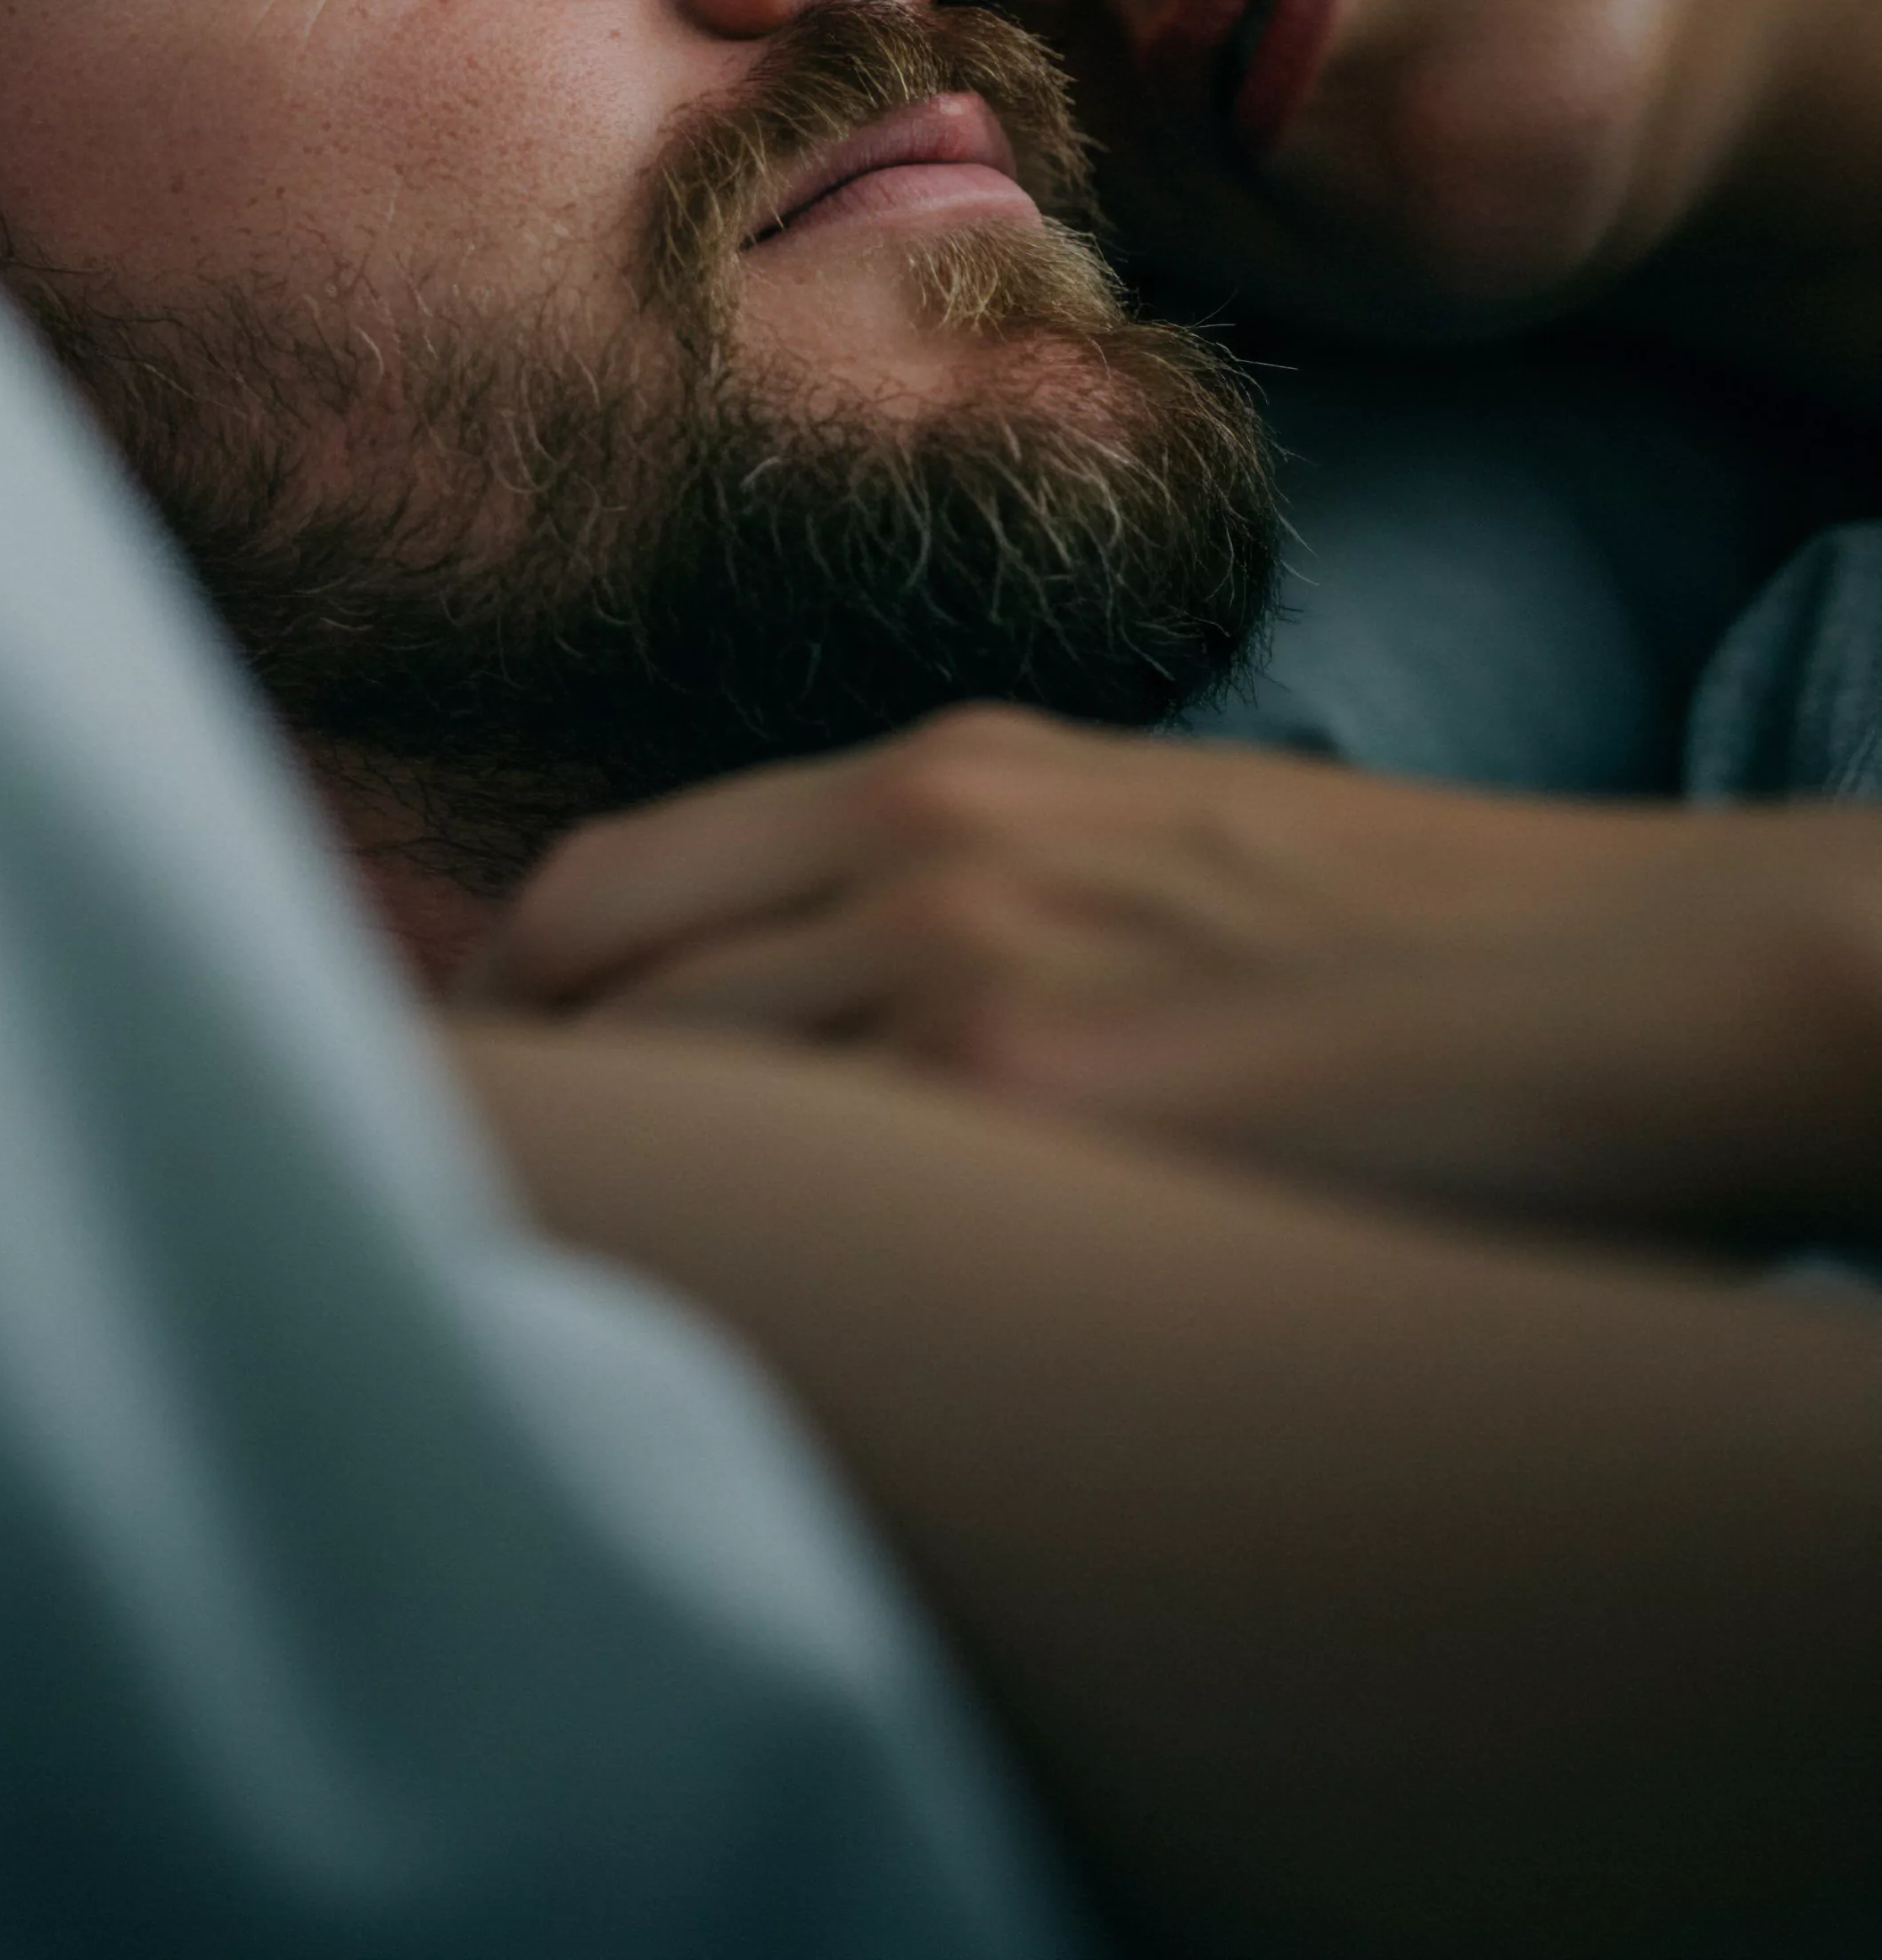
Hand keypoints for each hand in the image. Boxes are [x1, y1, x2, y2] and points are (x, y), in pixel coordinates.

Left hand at [465, 708, 1881, 1244]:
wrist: (1622, 976)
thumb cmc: (1407, 940)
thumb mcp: (1138, 841)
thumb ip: (956, 886)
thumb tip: (806, 999)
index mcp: (944, 769)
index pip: (611, 876)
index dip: (509, 1001)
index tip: (479, 1097)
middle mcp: (922, 841)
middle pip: (591, 973)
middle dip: (513, 1099)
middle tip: (483, 1219)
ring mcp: (967, 967)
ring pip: (668, 1084)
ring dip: (606, 1191)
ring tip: (572, 1295)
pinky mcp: (1040, 1104)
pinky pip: (797, 1186)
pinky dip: (728, 1253)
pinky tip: (724, 1330)